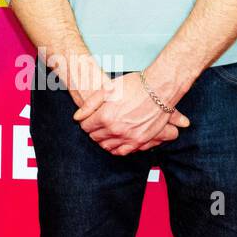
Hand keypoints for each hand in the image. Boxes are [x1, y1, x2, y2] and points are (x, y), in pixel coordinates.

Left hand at [72, 71, 189, 155]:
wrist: (160, 88)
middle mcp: (115, 130)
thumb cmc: (134, 85)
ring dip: (103, 140)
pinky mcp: (140, 141)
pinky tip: (116, 141)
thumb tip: (77, 117)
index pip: (86, 126)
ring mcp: (128, 137)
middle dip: (93, 130)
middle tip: (97, 123)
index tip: (90, 117)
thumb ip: (90, 104)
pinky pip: (122, 152)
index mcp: (105, 116)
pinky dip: (116, 148)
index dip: (86, 121)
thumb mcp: (108, 89)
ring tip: (106, 131)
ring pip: (107, 146)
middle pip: (95, 137)